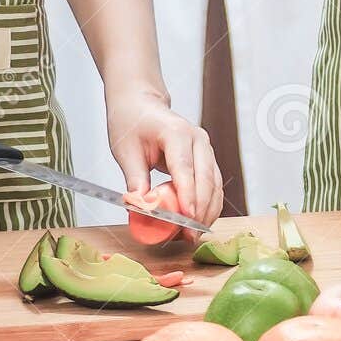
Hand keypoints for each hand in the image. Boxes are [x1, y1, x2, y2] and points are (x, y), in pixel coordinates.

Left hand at [107, 89, 222, 241]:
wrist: (140, 104)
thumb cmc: (131, 123)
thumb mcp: (126, 151)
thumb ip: (135, 180)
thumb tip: (142, 208)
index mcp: (177, 133)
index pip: (186, 168)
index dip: (188, 196)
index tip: (187, 219)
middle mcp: (198, 140)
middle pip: (207, 179)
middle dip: (200, 210)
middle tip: (189, 235)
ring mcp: (206, 149)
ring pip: (215, 185)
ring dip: (207, 211)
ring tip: (192, 235)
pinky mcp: (206, 159)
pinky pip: (212, 185)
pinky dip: (207, 205)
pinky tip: (197, 222)